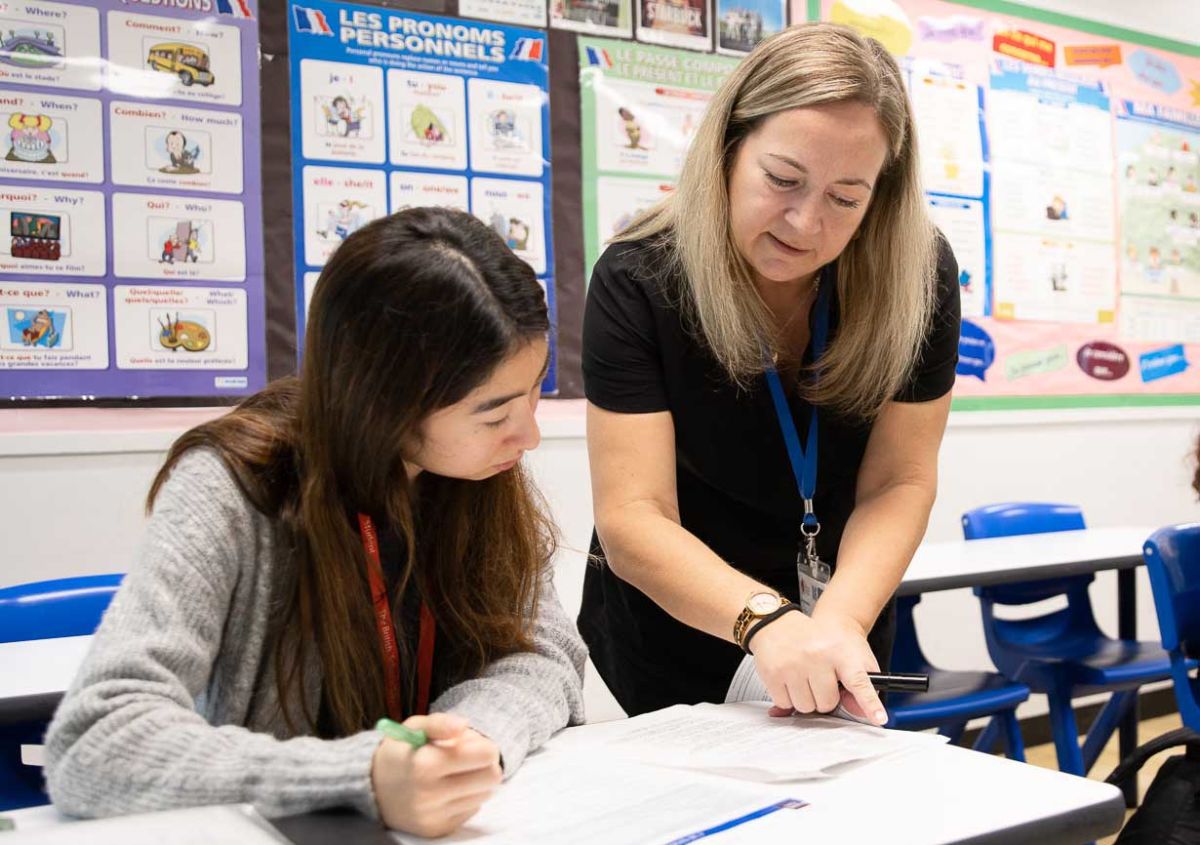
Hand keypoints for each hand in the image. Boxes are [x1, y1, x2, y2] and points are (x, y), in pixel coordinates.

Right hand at [370, 713, 501, 837]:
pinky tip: (448, 790)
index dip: (484, 746)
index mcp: (426, 764)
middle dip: (486, 764)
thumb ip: (440, 723)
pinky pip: (470, 811)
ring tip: (456, 773)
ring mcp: (433, 816)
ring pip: (484, 795)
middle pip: (491, 778)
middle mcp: (430, 794)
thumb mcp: (414, 727)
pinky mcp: (436, 830)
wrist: (372, 788)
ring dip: (477, 782)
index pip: (485, 756)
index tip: (473, 744)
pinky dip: (465, 798)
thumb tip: (464, 725)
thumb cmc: (399, 752)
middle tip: (471, 759)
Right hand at [748, 610, 886, 724]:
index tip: (879, 719)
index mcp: (840, 651)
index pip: (858, 681)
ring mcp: (793, 665)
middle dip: (825, 697)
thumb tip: (862, 713)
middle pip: (827, 703)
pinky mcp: (773, 673)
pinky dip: (788, 697)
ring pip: (806, 707)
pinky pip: (785, 704)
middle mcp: (816, 656)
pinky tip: (789, 679)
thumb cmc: (820, 640)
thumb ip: (861, 684)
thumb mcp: (848, 654)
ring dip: (806, 699)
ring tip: (803, 677)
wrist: (782, 623)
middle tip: (820, 678)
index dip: (869, 702)